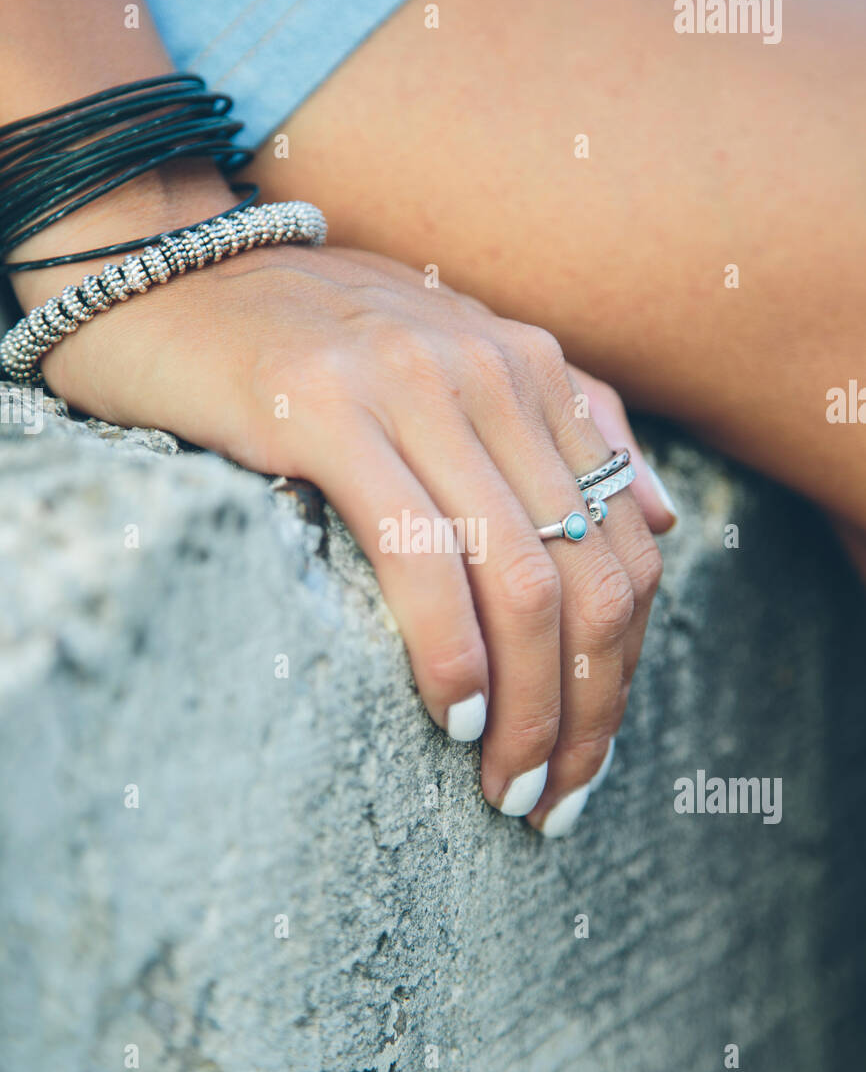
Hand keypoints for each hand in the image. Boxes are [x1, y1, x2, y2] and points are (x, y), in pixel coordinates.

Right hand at [15, 179, 672, 835]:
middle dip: (586, 712)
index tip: (588, 758)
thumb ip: (566, 427)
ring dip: (526, 708)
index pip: (624, 550)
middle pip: (588, 578)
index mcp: (529, 372)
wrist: (163, 272)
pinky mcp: (323, 410)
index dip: (621, 671)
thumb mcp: (452, 370)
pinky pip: (417, 553)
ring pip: (519, 578)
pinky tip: (449, 712)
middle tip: (552, 799)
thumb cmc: (304, 344)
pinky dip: (447, 649)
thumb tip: (660, 520)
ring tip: (504, 787)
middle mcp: (491, 372)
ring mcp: (411, 387)